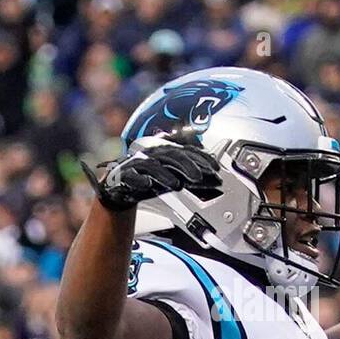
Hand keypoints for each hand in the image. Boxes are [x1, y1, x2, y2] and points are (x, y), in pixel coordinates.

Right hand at [86, 135, 220, 211]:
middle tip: (200, 177)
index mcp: (166, 154)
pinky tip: (147, 185)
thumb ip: (194, 180)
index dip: (200, 158)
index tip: (215, 168)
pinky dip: (139, 180)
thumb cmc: (150, 179)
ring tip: (176, 184)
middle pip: (172, 157)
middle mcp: (154, 156)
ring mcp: (138, 165)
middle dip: (187, 166)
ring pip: (153, 166)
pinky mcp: (125, 175)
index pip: (186, 152)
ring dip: (165, 175)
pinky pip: (131, 176)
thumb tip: (217, 182)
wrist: (121, 186)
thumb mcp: (175, 179)